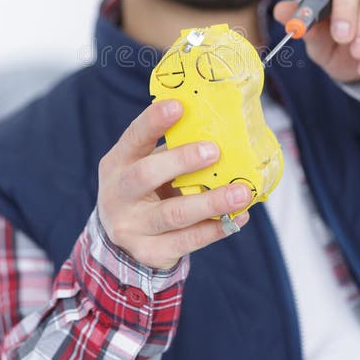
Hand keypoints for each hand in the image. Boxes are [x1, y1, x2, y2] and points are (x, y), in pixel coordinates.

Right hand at [97, 99, 250, 269]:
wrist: (123, 238)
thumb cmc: (145, 189)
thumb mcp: (146, 165)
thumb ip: (173, 150)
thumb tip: (221, 132)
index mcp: (117, 163)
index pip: (134, 137)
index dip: (153, 121)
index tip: (177, 106)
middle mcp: (117, 194)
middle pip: (146, 175)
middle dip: (181, 161)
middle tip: (214, 151)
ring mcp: (131, 227)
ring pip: (173, 214)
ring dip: (211, 203)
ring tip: (241, 193)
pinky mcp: (149, 252)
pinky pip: (187, 241)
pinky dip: (216, 229)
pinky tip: (238, 218)